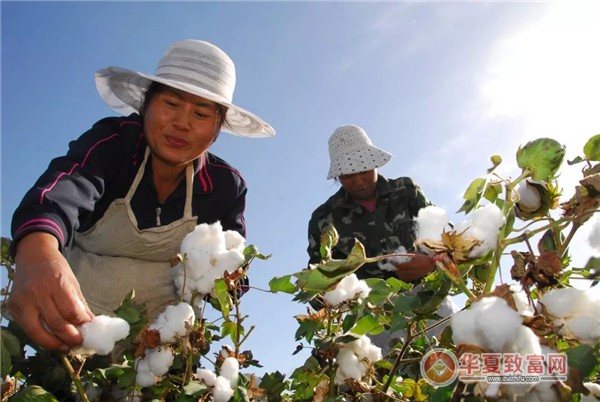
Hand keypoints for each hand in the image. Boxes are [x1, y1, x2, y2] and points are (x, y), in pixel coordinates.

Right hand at [8, 232, 93, 351]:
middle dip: (70, 338)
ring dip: (55, 343)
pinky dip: (41, 337)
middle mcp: (37, 292)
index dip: (82, 324)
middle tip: (80, 343)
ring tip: (66, 347)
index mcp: (56, 283)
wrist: (32, 256)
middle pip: (56, 324)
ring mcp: (22, 301)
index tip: (89, 330)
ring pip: (38, 332)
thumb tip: (91, 326)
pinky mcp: (13, 308)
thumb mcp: (72, 283)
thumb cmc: (56, 269)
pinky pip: (28, 329)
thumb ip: (80, 305)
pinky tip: (52, 340)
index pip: (71, 311)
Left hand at [392, 253, 434, 282]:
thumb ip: (407, 256)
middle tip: (393, 264)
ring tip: (397, 268)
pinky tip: (402, 272)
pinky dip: (402, 275)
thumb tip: (400, 256)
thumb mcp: (415, 254)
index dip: (393, 263)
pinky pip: (405, 278)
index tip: (391, 261)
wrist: (432, 265)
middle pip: (399, 271)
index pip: (398, 266)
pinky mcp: (414, 278)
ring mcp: (412, 276)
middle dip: (395, 268)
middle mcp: (410, 272)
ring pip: (401, 276)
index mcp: (410, 265)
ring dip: (398, 272)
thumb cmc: (423, 258)